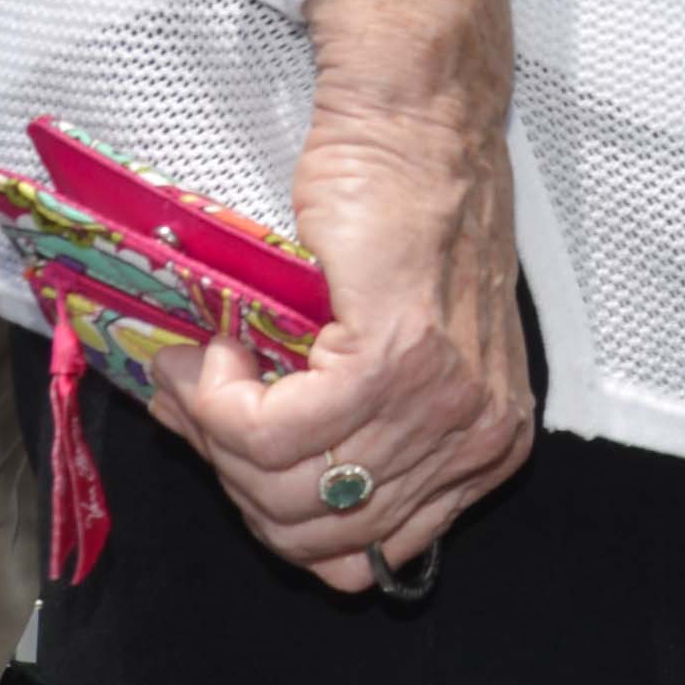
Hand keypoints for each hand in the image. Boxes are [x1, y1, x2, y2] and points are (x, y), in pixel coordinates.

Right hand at [152, 0, 535, 593]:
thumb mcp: (394, 353)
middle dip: (231, 477)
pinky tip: (221, 352)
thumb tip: (235, 472)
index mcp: (485, 454)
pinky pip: (274, 434)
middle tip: (199, 403)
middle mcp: (477, 445)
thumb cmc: (400, 223)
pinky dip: (221, 400)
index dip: (270, 514)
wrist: (418, 128)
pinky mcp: (396, 362)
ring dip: (214, 431)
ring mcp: (442, 407)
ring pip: (285, 487)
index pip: (359, 556)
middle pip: (315, 533)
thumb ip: (348, 428)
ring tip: (205, 367)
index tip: (225, 449)